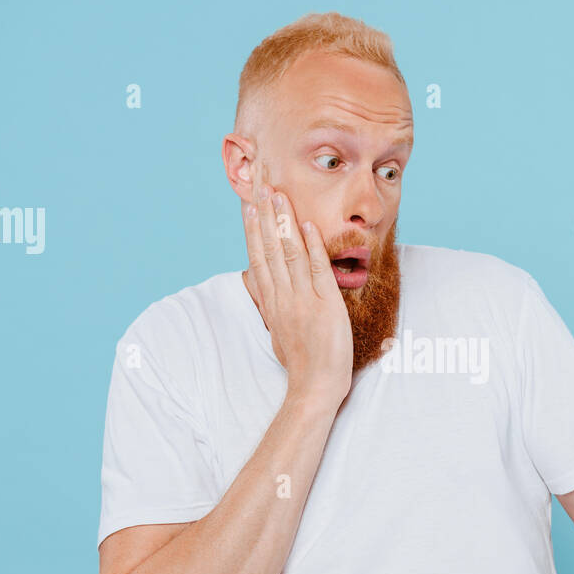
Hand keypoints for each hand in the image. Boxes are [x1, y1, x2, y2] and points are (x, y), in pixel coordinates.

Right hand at [242, 163, 352, 405]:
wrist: (314, 386)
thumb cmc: (300, 363)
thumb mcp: (277, 332)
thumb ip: (270, 306)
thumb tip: (260, 287)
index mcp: (272, 303)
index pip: (258, 258)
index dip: (253, 230)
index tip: (249, 206)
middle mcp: (283, 297)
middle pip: (270, 250)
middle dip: (265, 216)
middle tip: (260, 187)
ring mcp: (302, 300)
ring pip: (290, 254)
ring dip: (284, 222)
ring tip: (279, 195)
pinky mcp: (324, 305)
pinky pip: (316, 270)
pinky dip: (312, 246)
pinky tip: (308, 225)